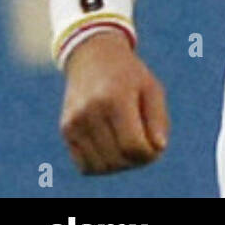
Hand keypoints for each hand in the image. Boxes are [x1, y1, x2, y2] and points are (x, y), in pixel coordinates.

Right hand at [60, 30, 168, 174]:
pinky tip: (114, 150)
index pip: (132, 144)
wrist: (93, 57)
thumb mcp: (152, 88)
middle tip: (146, 150)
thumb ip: (158, 119)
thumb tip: (159, 148)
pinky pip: (84, 165)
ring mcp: (74, 122)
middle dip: (136, 161)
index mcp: (115, 98)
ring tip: (131, 149)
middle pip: (116, 158)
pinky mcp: (66, 130)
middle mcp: (90, 112)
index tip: (157, 148)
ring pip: (99, 166)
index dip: (148, 154)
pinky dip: (102, 165)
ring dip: (119, 165)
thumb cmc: (130, 74)